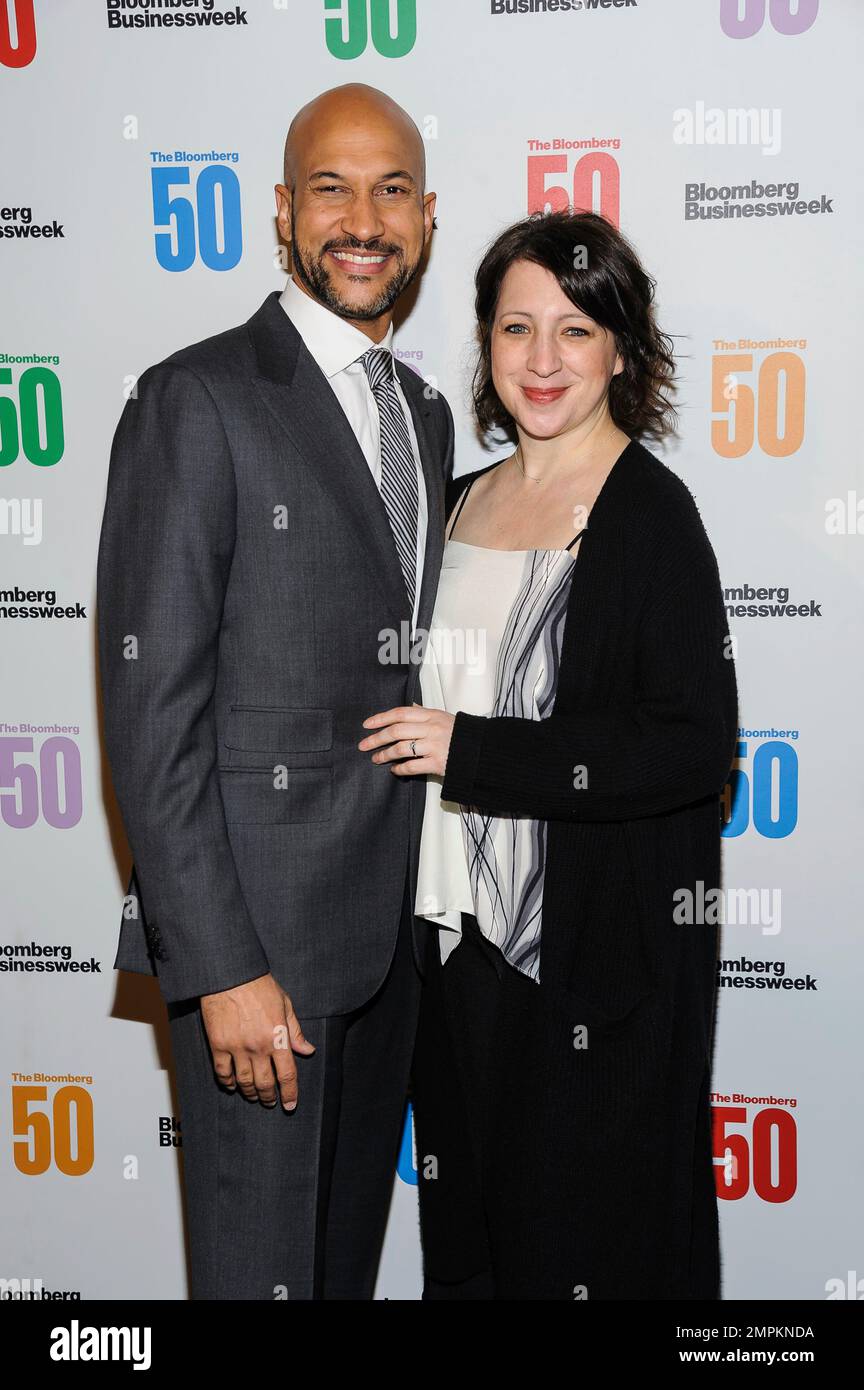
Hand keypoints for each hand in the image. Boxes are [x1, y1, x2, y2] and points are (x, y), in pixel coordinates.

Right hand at [200, 973, 315, 1110]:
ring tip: (254, 1096)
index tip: (290, 1105)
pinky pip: (223, 1072)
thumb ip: (295, 1031)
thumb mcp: (285, 1005)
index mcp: (278, 1038)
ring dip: (250, 1093)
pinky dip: (228, 1083)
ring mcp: (237, 1048)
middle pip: (265, 1084)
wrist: (230, 975)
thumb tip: (307, 1050)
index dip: (290, 1093)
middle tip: (271, 1102)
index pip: (287, 1075)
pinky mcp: (218, 1045)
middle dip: (269, 1098)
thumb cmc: (259, 986)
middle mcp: (258, 1047)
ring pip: (244, 1082)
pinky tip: (232, 1085)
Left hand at [358, 702, 454, 776]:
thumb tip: (411, 705)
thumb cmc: (461, 734)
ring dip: (385, 755)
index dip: (381, 718)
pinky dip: (400, 769)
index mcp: (432, 715)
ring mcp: (434, 746)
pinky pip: (412, 766)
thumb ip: (425, 713)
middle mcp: (432, 729)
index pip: (401, 713)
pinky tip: (394, 770)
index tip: (367, 724)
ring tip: (376, 758)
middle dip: (376, 738)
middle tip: (364, 745)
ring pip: (401, 749)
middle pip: (396, 731)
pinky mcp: (437, 763)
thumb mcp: (444, 717)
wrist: (482, 751)